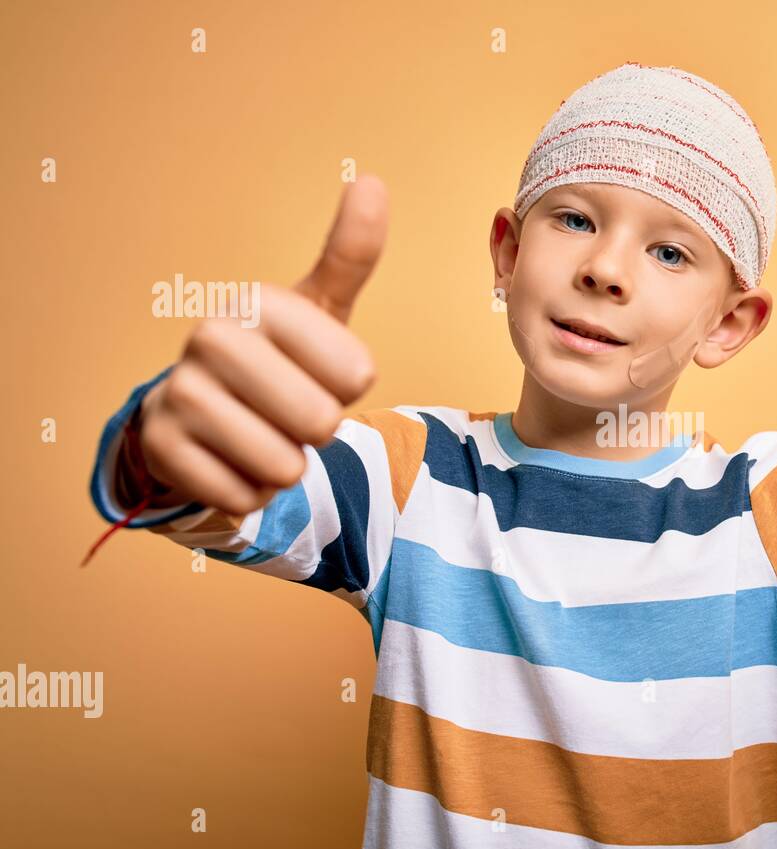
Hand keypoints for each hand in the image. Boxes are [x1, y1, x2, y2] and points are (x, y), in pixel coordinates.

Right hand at [132, 174, 387, 516]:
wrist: (195, 416)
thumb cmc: (276, 361)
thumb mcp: (319, 311)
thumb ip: (349, 255)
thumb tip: (371, 181)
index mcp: (258, 302)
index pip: (357, 374)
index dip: (349, 387)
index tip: (318, 370)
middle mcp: (210, 337)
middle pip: (319, 422)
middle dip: (315, 431)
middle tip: (286, 410)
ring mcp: (178, 394)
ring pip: (284, 466)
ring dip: (283, 465)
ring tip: (257, 434)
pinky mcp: (161, 451)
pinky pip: (246, 497)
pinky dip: (249, 492)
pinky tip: (227, 460)